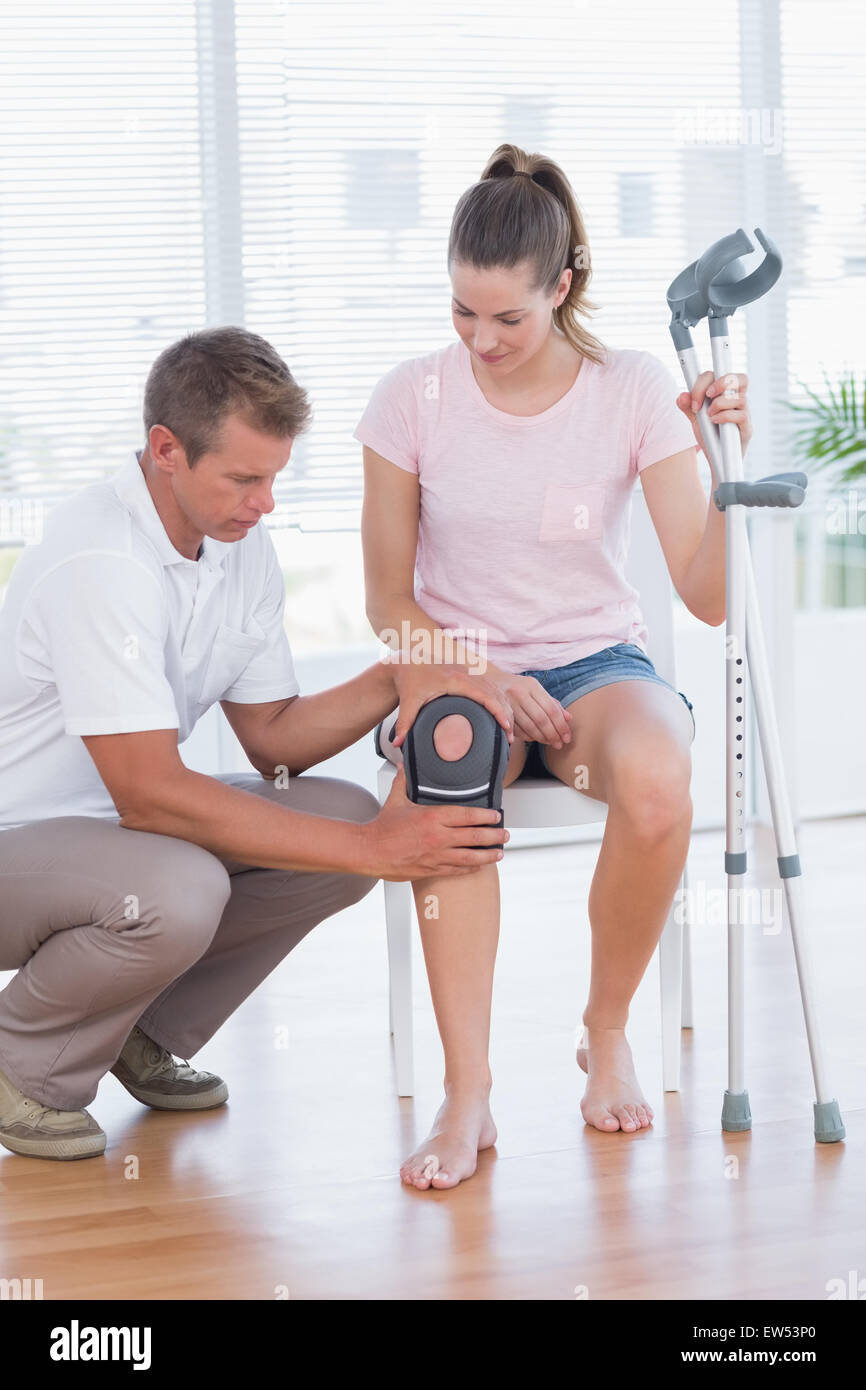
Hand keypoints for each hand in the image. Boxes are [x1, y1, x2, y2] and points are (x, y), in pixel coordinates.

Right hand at [358, 764, 508, 879]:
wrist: (369, 850)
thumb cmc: (383, 826)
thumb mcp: (396, 799)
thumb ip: (404, 780)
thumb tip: (405, 762)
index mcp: (433, 816)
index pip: (468, 814)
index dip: (486, 816)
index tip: (497, 816)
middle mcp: (439, 836)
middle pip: (475, 836)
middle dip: (495, 836)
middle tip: (505, 834)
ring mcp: (437, 855)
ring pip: (471, 856)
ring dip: (488, 855)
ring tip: (500, 853)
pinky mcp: (432, 869)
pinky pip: (458, 869)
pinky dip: (471, 867)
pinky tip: (480, 866)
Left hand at [388, 658, 513, 748]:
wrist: (406, 662)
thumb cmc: (408, 680)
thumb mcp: (407, 702)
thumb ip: (404, 724)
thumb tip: (398, 744)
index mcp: (455, 680)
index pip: (485, 695)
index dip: (498, 711)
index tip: (506, 726)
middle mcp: (466, 673)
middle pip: (495, 693)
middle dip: (506, 714)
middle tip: (510, 736)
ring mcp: (469, 672)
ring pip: (495, 689)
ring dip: (505, 707)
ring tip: (509, 729)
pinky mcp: (469, 674)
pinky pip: (490, 686)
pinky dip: (499, 700)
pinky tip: (502, 714)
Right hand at [489, 671, 571, 747]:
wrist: (481, 677)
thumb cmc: (510, 687)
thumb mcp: (530, 689)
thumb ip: (549, 702)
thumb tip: (568, 718)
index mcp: (532, 685)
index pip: (551, 708)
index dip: (561, 725)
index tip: (567, 738)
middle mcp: (520, 690)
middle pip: (541, 718)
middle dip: (552, 734)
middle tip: (559, 745)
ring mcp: (506, 698)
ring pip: (527, 724)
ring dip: (539, 737)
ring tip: (548, 744)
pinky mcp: (493, 705)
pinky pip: (511, 725)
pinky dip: (520, 735)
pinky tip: (528, 740)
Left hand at [677, 371, 750, 457]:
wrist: (717, 459)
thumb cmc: (710, 435)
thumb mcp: (695, 419)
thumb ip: (688, 406)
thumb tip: (682, 395)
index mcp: (725, 393)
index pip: (720, 374)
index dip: (706, 381)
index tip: (694, 397)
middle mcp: (737, 399)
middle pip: (739, 377)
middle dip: (721, 383)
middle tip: (708, 396)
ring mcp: (744, 413)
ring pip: (739, 397)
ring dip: (719, 404)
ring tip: (709, 416)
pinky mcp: (747, 427)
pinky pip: (740, 415)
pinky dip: (724, 417)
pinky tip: (714, 422)